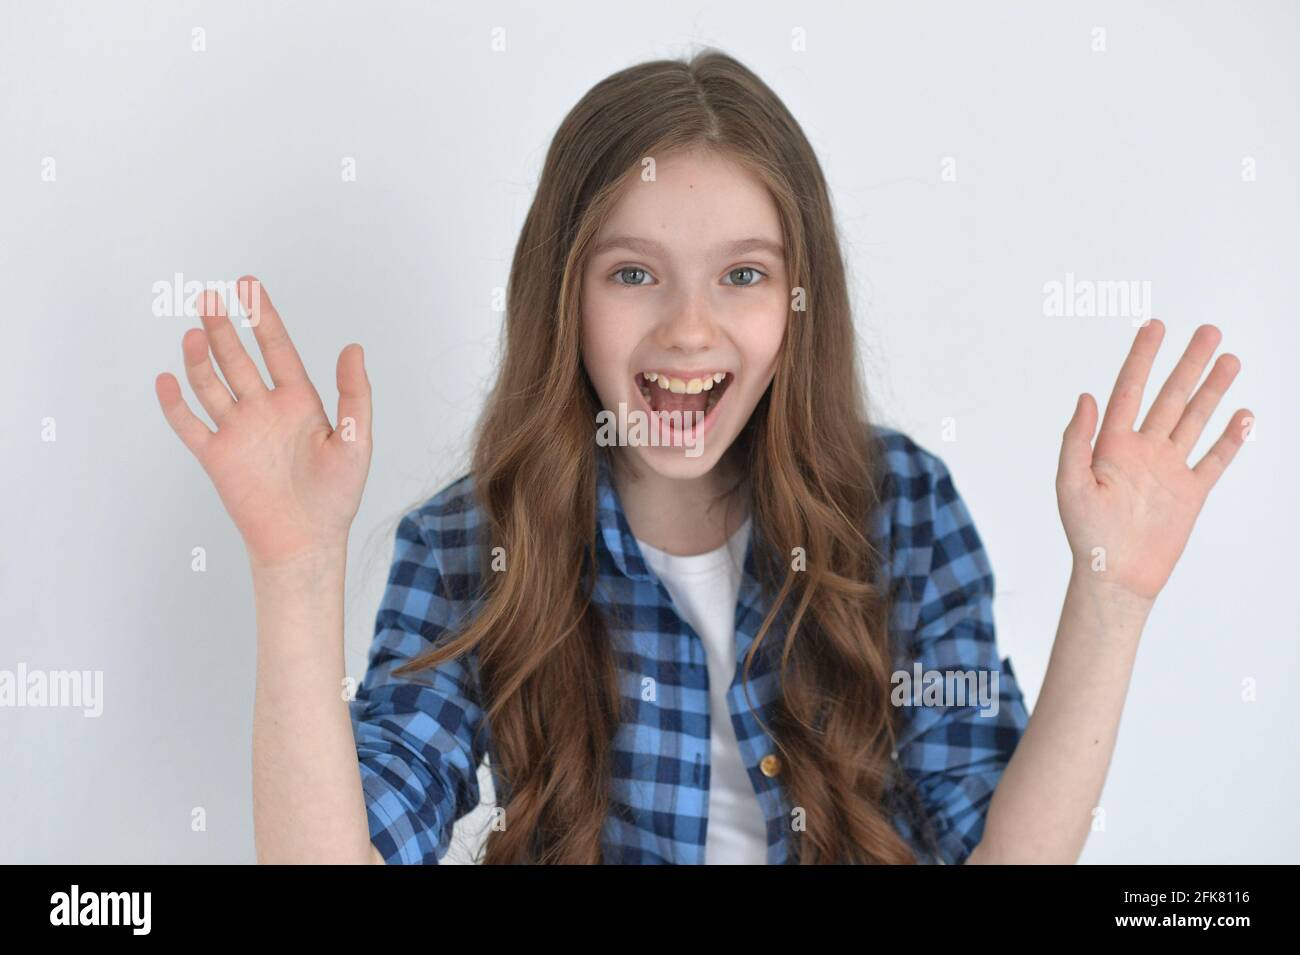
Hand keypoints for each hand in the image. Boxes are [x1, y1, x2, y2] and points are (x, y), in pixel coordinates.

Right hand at [154, 277, 372, 567]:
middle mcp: (264, 410)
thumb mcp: (355, 440)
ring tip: (195, 333)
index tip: (249, 285)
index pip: (276, 349)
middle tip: (209, 296)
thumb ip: (354, 395)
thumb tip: (354, 348)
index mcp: (299, 401)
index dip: (263, 316)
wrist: (306, 541)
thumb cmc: (337, 495)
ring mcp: (238, 431)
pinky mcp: (217, 457)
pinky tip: (167, 379)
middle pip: (238, 360)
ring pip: (211, 385)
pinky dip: (175, 404)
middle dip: (224, 328)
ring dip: (201, 360)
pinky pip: (189, 425)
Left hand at [1056, 320, 1250, 602]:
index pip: (1129, 390)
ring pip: (1195, 420)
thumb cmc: (1086, 534)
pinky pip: (1214, 459)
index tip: (1155, 326)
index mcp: (1111, 444)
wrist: (1116, 576)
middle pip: (1170, 396)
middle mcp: (1142, 450)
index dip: (1141, 357)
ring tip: (1229, 359)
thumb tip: (1086, 396)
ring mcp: (1168, 469)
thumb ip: (1077, 439)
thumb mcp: (1070, 484)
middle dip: (1188, 363)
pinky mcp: (1190, 493)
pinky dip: (1231, 438)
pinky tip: (1243, 413)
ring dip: (1212, 390)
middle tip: (1209, 330)